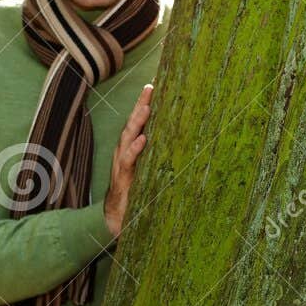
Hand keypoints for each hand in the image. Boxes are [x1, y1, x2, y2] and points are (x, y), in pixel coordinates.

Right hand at [102, 83, 152, 238]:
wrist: (119, 219)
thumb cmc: (138, 193)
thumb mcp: (152, 171)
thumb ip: (162, 157)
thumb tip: (185, 144)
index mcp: (133, 148)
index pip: (140, 122)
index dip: (146, 104)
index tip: (156, 85)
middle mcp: (125, 152)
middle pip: (133, 123)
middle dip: (141, 104)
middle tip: (151, 87)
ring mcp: (122, 164)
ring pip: (128, 138)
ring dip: (137, 122)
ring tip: (147, 107)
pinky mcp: (123, 179)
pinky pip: (128, 161)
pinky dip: (135, 150)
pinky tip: (143, 140)